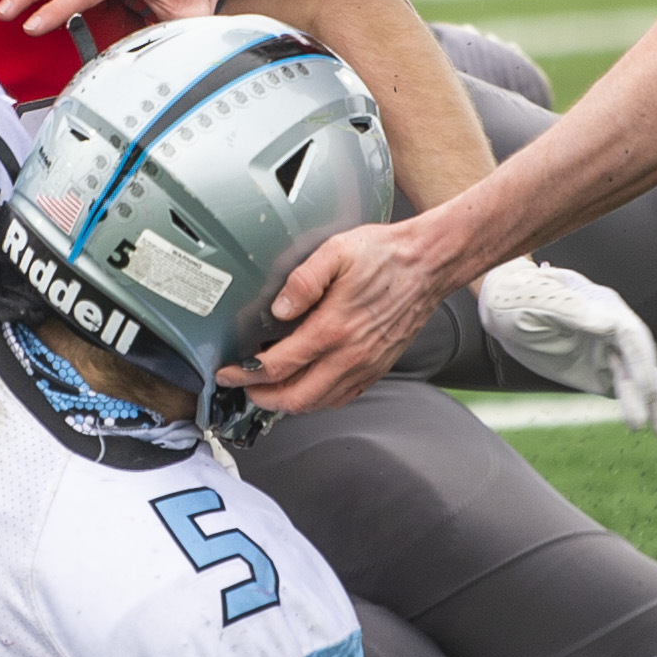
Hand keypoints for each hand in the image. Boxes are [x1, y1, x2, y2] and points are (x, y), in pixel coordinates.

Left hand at [216, 220, 452, 414]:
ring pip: (318, 403)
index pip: (277, 366)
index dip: (245, 374)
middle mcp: (349, 355)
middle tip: (243, 387)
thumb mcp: (336, 252)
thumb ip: (302, 281)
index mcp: (332, 329)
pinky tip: (305, 386)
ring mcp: (365, 366)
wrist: (429, 265)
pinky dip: (317, 400)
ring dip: (288, 403)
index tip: (228, 373)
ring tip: (268, 389)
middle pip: (294, 398)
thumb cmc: (386, 256)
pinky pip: (341, 398)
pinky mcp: (377, 368)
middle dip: (262, 398)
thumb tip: (278, 308)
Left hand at [477, 257, 656, 439]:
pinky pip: (625, 390)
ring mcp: (607, 350)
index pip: (629, 333)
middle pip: (642, 358)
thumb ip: (571, 310)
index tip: (643, 387)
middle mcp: (612, 327)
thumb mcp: (538, 301)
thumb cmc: (519, 296)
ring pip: (640, 377)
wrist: (502, 307)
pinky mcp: (599, 370)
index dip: (639, 360)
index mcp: (601, 305)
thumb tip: (609, 323)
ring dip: (655, 404)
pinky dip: (641, 406)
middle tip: (656, 422)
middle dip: (652, 390)